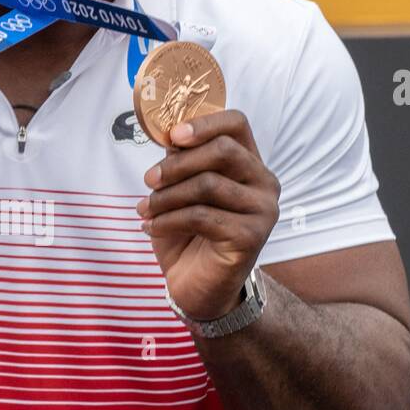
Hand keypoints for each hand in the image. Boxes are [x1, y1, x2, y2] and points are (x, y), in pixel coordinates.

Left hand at [138, 110, 279, 319]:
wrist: (197, 287)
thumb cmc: (188, 234)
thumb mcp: (179, 190)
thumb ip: (180, 160)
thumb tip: (170, 133)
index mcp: (249, 163)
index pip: (236, 123)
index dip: (204, 122)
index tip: (173, 136)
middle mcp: (264, 182)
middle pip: (224, 150)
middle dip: (177, 163)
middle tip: (148, 180)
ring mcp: (263, 210)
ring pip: (208, 184)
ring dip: (166, 197)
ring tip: (144, 210)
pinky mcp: (251, 237)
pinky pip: (202, 216)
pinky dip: (168, 220)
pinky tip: (151, 228)